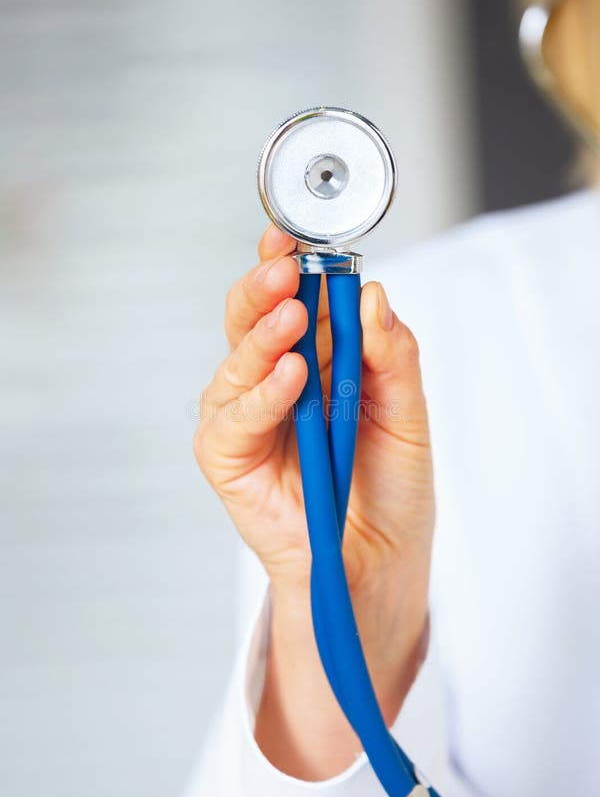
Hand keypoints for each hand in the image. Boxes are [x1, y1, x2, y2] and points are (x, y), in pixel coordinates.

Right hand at [195, 224, 433, 777]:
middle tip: (286, 266)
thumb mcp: (407, 414)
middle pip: (252, 319)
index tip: (296, 235)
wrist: (380, 561)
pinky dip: (263, 395)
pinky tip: (290, 378)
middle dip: (266, 288)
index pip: (292, 298)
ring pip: (237, 361)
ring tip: (294, 316)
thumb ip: (391, 358)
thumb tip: (374, 297)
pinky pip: (236, 418)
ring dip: (265, 335)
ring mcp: (247, 417)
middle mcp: (274, 381)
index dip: (290, 264)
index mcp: (316, 360)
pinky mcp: (228, 458)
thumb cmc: (389, 487)